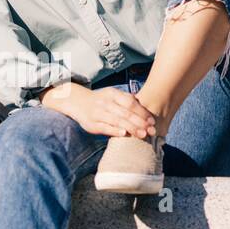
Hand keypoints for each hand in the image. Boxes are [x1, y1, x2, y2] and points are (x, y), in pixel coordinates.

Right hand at [40, 83, 155, 138]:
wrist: (77, 102)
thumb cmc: (101, 100)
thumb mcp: (112, 94)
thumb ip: (127, 99)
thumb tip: (146, 107)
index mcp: (112, 94)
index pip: (130, 103)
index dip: (142, 112)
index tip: (152, 121)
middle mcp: (105, 103)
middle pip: (126, 113)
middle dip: (140, 122)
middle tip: (152, 131)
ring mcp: (97, 113)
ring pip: (117, 121)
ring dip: (131, 128)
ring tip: (143, 135)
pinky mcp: (92, 124)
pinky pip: (105, 128)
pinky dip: (114, 131)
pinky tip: (124, 134)